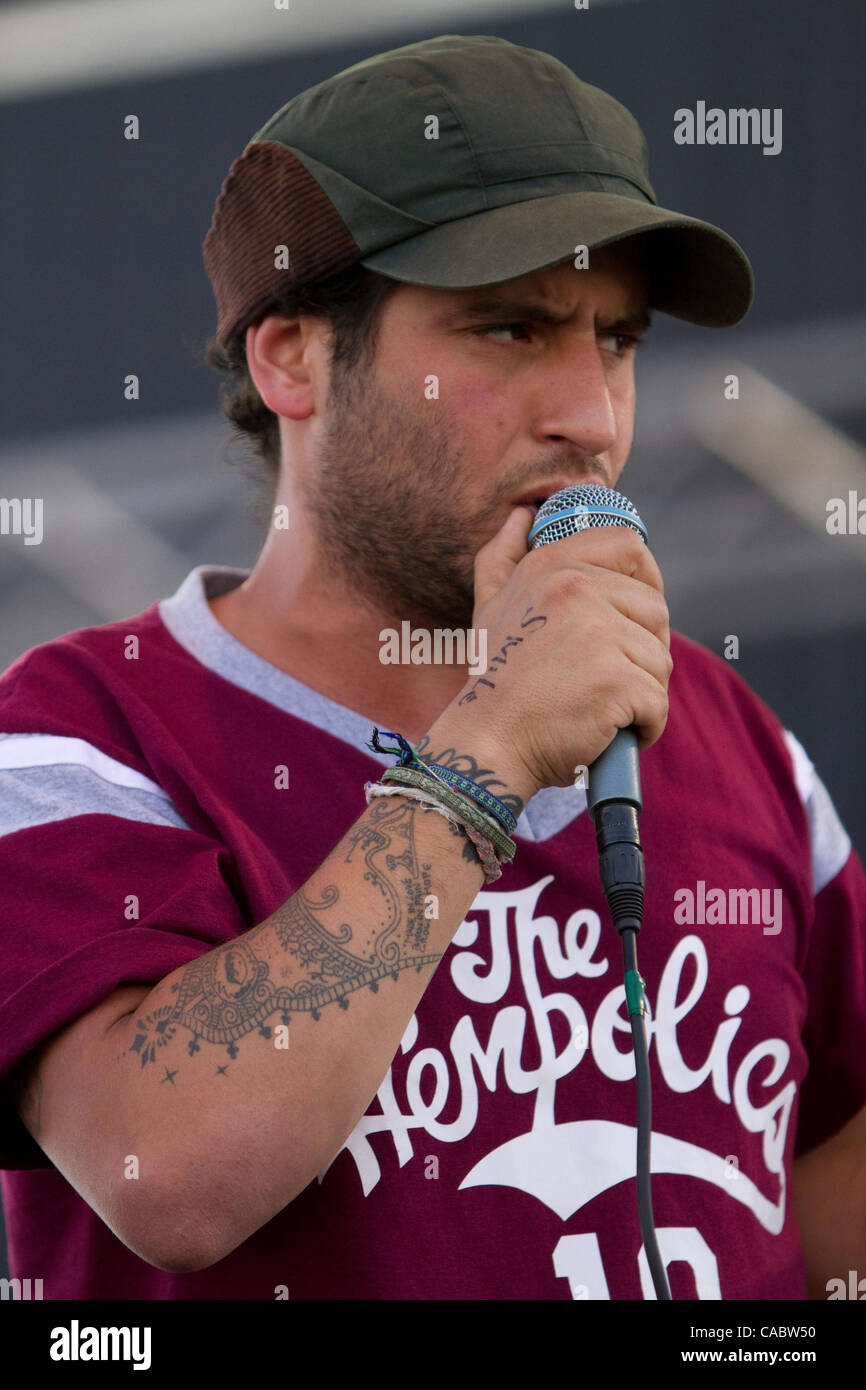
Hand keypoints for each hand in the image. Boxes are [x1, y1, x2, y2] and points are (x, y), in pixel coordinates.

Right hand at [430, 504, 672, 800]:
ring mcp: (598, 634)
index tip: (635, 615)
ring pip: (659, 660)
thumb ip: (505, 553)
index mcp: (552, 566)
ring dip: (641, 691)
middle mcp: (575, 590)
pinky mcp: (617, 681)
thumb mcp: (491, 604)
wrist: (485, 745)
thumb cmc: (495, 681)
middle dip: (642, 649)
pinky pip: (658, 703)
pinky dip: (643, 726)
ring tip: (598, 707)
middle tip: (603, 678)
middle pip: (655, 610)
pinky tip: (608, 732)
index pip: (630, 546)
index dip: (646, 578)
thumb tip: (524, 512)